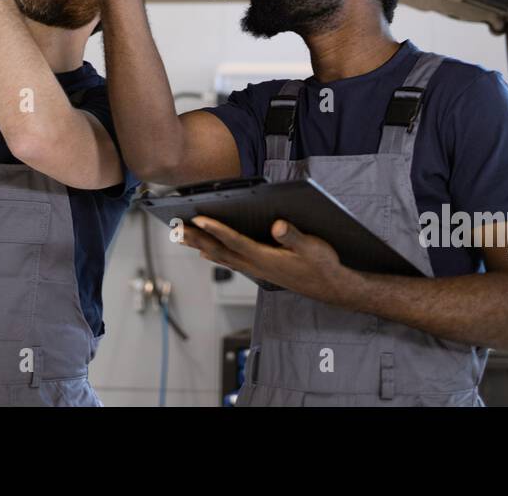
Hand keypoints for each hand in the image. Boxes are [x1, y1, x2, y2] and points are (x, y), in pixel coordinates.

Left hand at [178, 217, 362, 305]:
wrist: (331, 288)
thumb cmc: (323, 266)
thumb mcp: (314, 247)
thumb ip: (294, 236)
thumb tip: (277, 225)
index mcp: (265, 258)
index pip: (235, 241)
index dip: (216, 230)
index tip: (199, 219)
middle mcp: (256, 265)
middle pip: (220, 251)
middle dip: (197, 238)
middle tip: (176, 228)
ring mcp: (256, 269)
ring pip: (221, 257)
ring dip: (200, 246)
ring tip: (182, 236)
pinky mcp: (259, 270)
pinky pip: (230, 262)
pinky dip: (214, 255)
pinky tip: (205, 253)